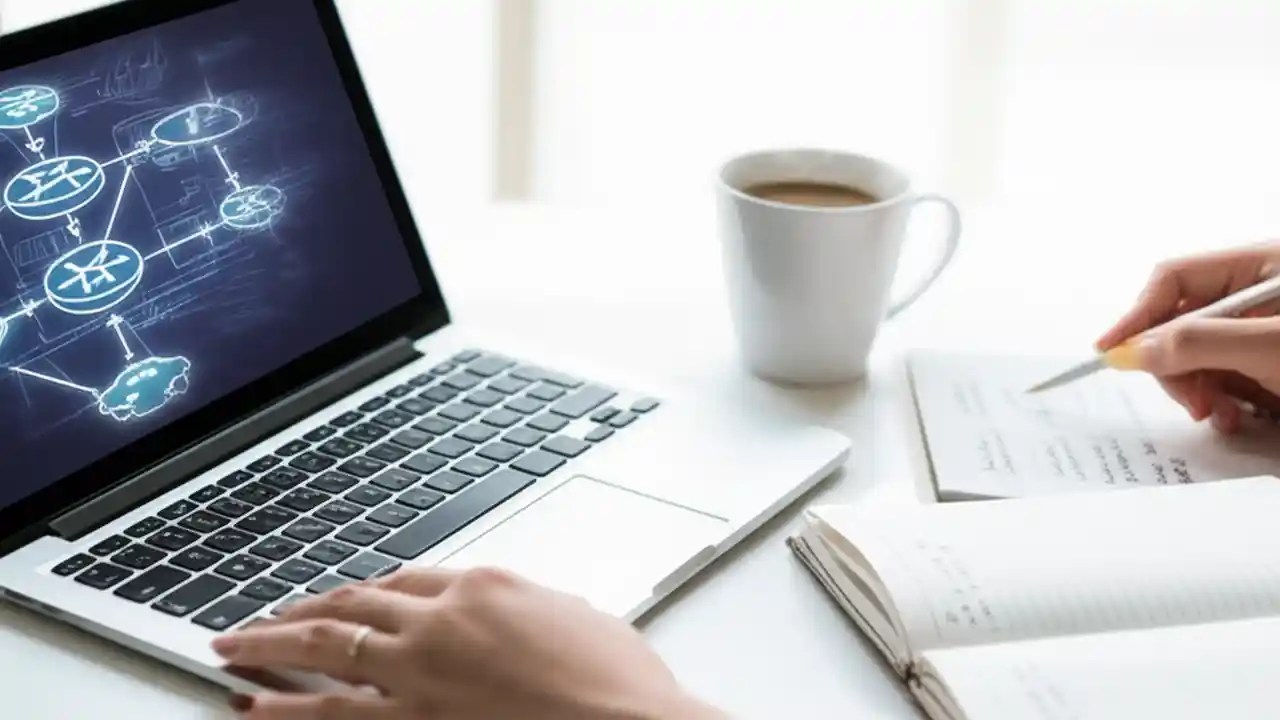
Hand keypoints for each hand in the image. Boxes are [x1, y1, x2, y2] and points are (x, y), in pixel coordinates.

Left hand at [212, 567, 723, 719]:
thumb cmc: (616, 682)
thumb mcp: (574, 618)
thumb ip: (524, 609)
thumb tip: (506, 615)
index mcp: (484, 585)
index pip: (407, 577)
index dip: (367, 589)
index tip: (344, 599)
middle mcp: (440, 619)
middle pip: (352, 602)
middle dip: (300, 606)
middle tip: (261, 612)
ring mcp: (420, 671)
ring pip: (324, 647)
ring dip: (269, 645)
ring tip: (231, 647)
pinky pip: (330, 713)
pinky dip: (285, 709)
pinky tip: (254, 707)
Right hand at [1096, 243, 1279, 432]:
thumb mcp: (1268, 345)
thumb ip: (1199, 343)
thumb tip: (1134, 351)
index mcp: (1259, 267)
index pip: (1175, 279)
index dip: (1138, 315)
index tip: (1111, 351)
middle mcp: (1258, 294)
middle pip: (1180, 323)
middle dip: (1176, 366)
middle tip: (1190, 401)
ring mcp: (1262, 331)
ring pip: (1198, 357)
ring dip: (1198, 391)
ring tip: (1220, 416)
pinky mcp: (1269, 365)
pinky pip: (1223, 379)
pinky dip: (1220, 402)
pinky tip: (1235, 418)